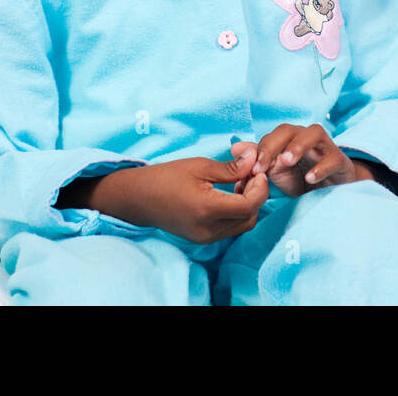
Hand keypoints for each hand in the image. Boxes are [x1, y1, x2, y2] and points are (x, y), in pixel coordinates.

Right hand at [83, 142, 268, 243]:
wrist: (138, 198)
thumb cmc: (166, 177)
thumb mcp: (200, 166)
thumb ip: (231, 167)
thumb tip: (255, 158)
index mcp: (207, 209)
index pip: (249, 205)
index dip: (260, 188)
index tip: (256, 170)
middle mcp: (208, 229)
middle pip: (250, 218)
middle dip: (257, 196)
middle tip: (251, 174)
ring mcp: (205, 237)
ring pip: (242, 225)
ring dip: (248, 205)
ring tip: (240, 183)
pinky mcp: (202, 238)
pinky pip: (230, 228)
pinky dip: (237, 212)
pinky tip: (229, 194)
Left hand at [251, 123, 365, 196]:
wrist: (332, 190)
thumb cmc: (301, 177)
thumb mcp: (276, 172)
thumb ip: (258, 160)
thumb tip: (234, 148)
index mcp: (289, 140)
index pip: (271, 136)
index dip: (260, 151)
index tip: (250, 173)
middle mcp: (306, 138)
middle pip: (289, 129)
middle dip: (273, 145)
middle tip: (263, 167)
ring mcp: (326, 147)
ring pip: (314, 133)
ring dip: (298, 145)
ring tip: (286, 162)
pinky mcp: (341, 161)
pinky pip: (333, 158)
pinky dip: (321, 167)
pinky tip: (309, 178)